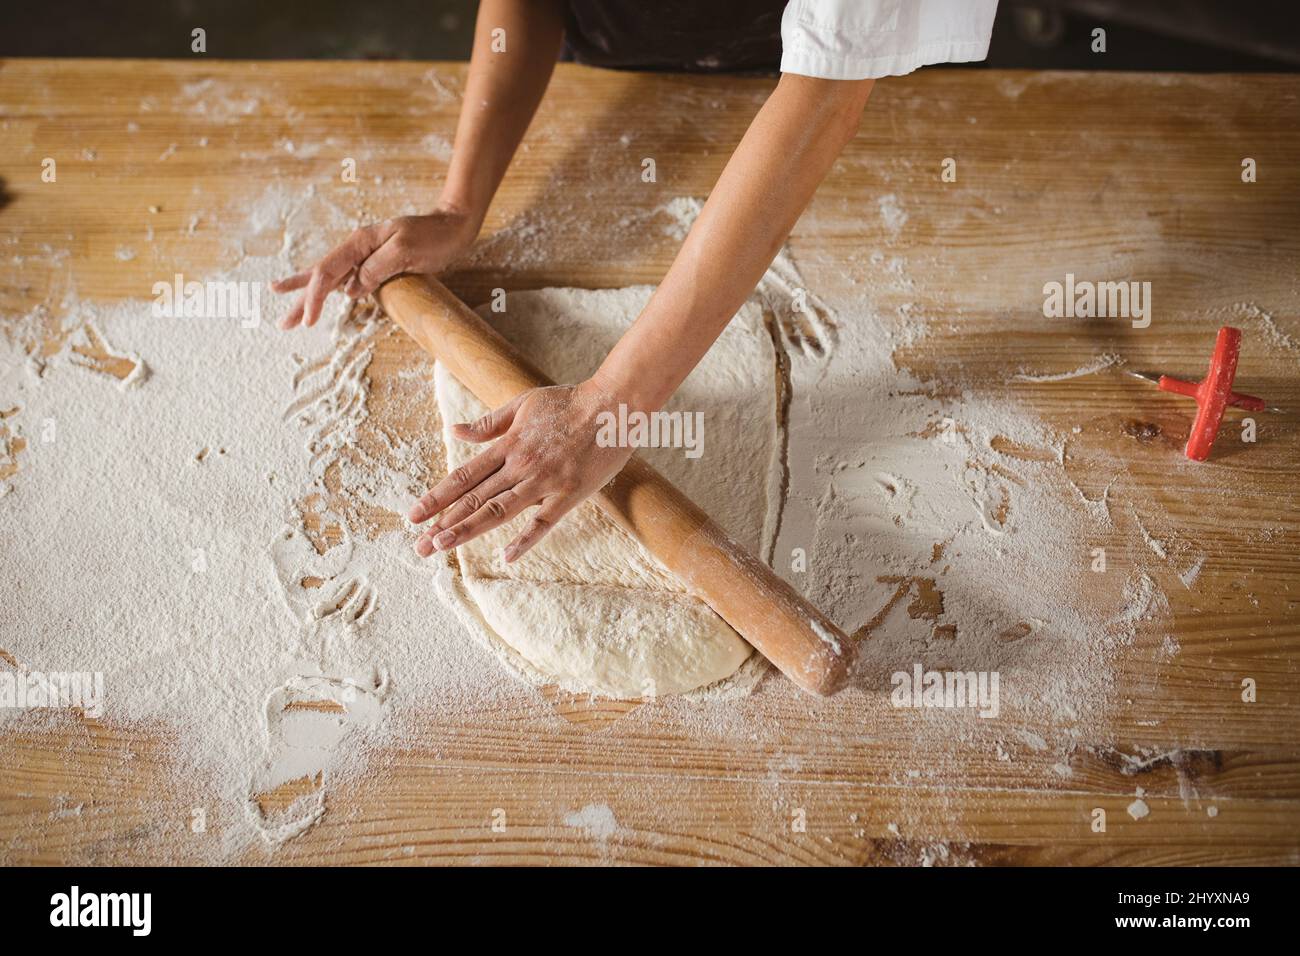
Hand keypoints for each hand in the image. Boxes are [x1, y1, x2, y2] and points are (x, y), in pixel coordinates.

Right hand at [272, 204, 479, 329]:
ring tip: (290, 308)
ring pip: (330, 278)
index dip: (314, 298)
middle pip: (321, 275)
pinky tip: (324, 295)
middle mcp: (357, 248)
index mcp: (359, 242)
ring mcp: (365, 256)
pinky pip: (346, 279)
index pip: (327, 272)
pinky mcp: (376, 265)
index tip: (308, 321)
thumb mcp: (405, 250)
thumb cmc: (433, 237)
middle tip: (283, 323)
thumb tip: (350, 290)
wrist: (453, 227)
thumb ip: (376, 268)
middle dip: (300, 300)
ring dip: (309, 295)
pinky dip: (330, 289)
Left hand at [410, 379, 634, 561]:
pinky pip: (544, 522)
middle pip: (474, 498)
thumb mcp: (523, 404)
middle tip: (420, 545)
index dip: (437, 496)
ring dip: (468, 530)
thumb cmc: (569, 402)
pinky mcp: (569, 494)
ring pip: (499, 510)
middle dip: (444, 522)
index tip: (414, 514)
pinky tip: (506, 556)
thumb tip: (454, 431)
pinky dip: (525, 540)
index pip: (464, 476)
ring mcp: (544, 482)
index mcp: (508, 445)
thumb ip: (489, 423)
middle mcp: (521, 466)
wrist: (614, 405)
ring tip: (441, 546)